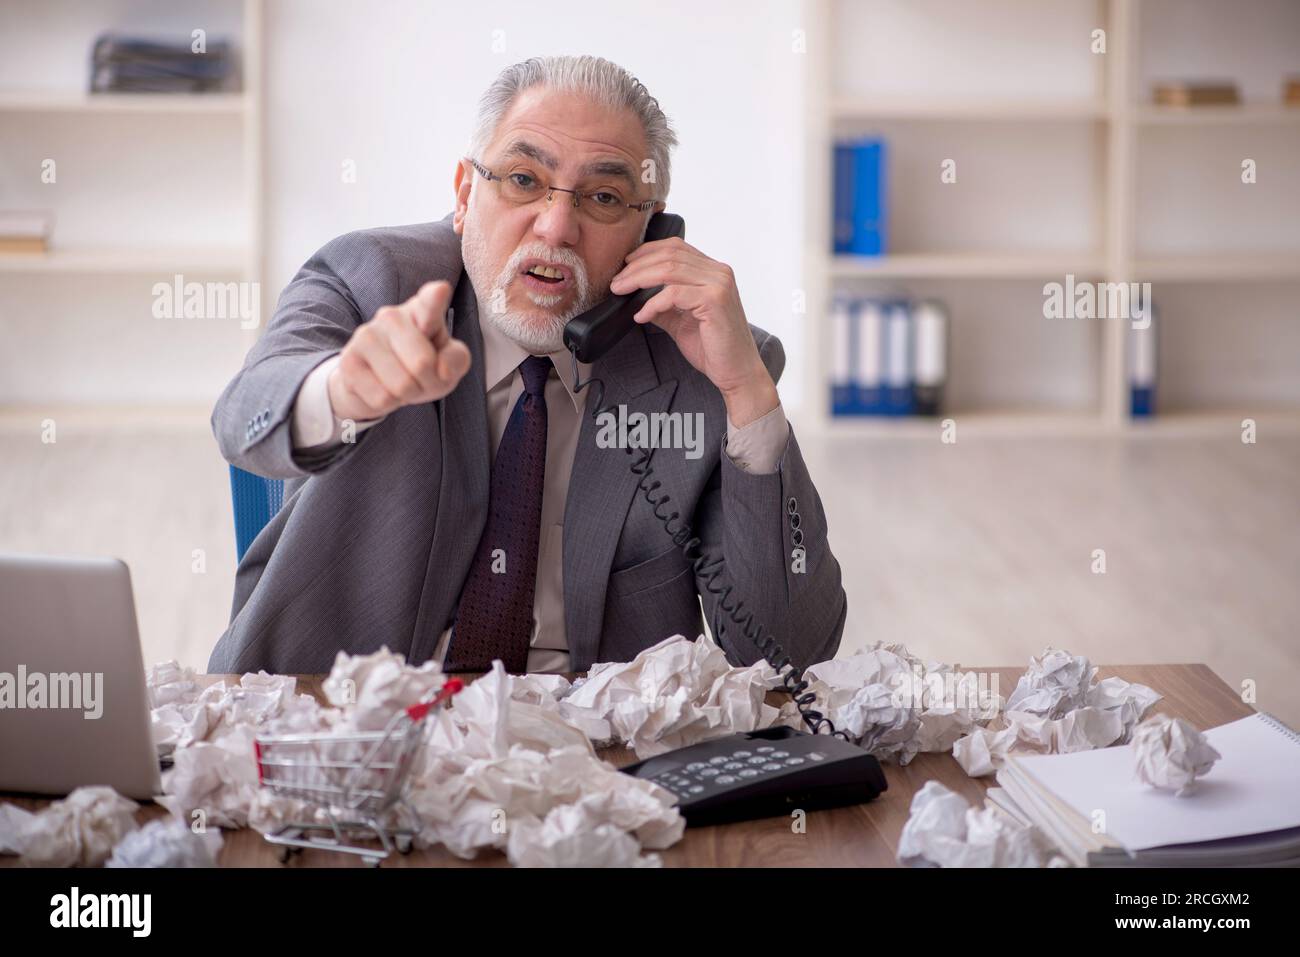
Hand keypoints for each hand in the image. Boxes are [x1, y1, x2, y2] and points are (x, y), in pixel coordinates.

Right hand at [327, 280, 471, 421]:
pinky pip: (382, 398)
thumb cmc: (419, 365)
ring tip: (402, 383)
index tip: (441, 290)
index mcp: (423, 310)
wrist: (376, 383)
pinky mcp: (348, 361)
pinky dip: (389, 403)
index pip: (430, 302)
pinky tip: (382, 388)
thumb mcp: (448, 363)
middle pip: (423, 364)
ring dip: (408, 395)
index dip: (435, 298)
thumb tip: (442, 370)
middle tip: (420, 377)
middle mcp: (392, 316)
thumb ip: (456, 360)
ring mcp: (366, 336)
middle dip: (428, 383)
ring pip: (402, 385)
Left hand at [610, 237, 777, 426]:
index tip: (625, 266)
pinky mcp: (715, 300)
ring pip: (669, 269)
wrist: (737, 372)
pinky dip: (652, 303)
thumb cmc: (713, 348)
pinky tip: (641, 316)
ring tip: (621, 292)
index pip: (675, 247)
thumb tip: (634, 295)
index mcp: (713, 271)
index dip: (646, 252)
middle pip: (669, 254)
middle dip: (636, 267)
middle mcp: (719, 272)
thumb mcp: (680, 320)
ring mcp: (718, 284)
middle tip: (616, 283)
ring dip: (638, 280)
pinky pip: (674, 294)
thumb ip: (662, 304)